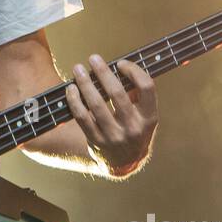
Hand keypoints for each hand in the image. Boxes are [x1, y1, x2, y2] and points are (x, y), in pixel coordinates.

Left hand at [64, 54, 157, 176]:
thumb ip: (137, 94)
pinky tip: (71, 88)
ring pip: (96, 104)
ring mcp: (114, 136)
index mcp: (150, 117)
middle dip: (103, 72)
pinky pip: (82, 117)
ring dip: (85, 83)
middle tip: (93, 58)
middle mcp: (133, 127)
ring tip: (78, 69)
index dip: (133, 70)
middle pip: (117, 93)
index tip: (120, 63)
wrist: (124, 162)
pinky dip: (75, 101)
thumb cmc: (134, 128)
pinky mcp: (96, 141)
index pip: (146, 87)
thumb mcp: (144, 116)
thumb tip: (121, 66)